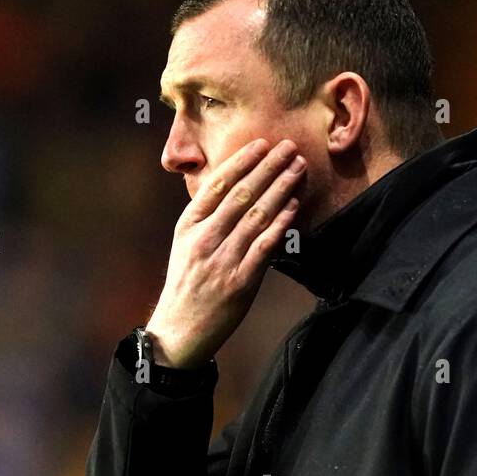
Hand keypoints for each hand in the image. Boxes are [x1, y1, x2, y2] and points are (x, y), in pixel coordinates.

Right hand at [146, 138, 305, 367]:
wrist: (179, 331)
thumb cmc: (186, 286)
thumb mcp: (185, 246)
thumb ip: (206, 219)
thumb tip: (235, 189)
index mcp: (188, 226)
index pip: (218, 184)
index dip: (242, 161)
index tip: (262, 144)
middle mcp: (204, 239)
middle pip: (241, 194)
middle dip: (268, 167)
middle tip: (289, 147)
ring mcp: (222, 261)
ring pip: (256, 215)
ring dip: (280, 188)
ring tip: (297, 169)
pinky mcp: (240, 282)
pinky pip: (264, 246)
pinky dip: (280, 223)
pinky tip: (293, 205)